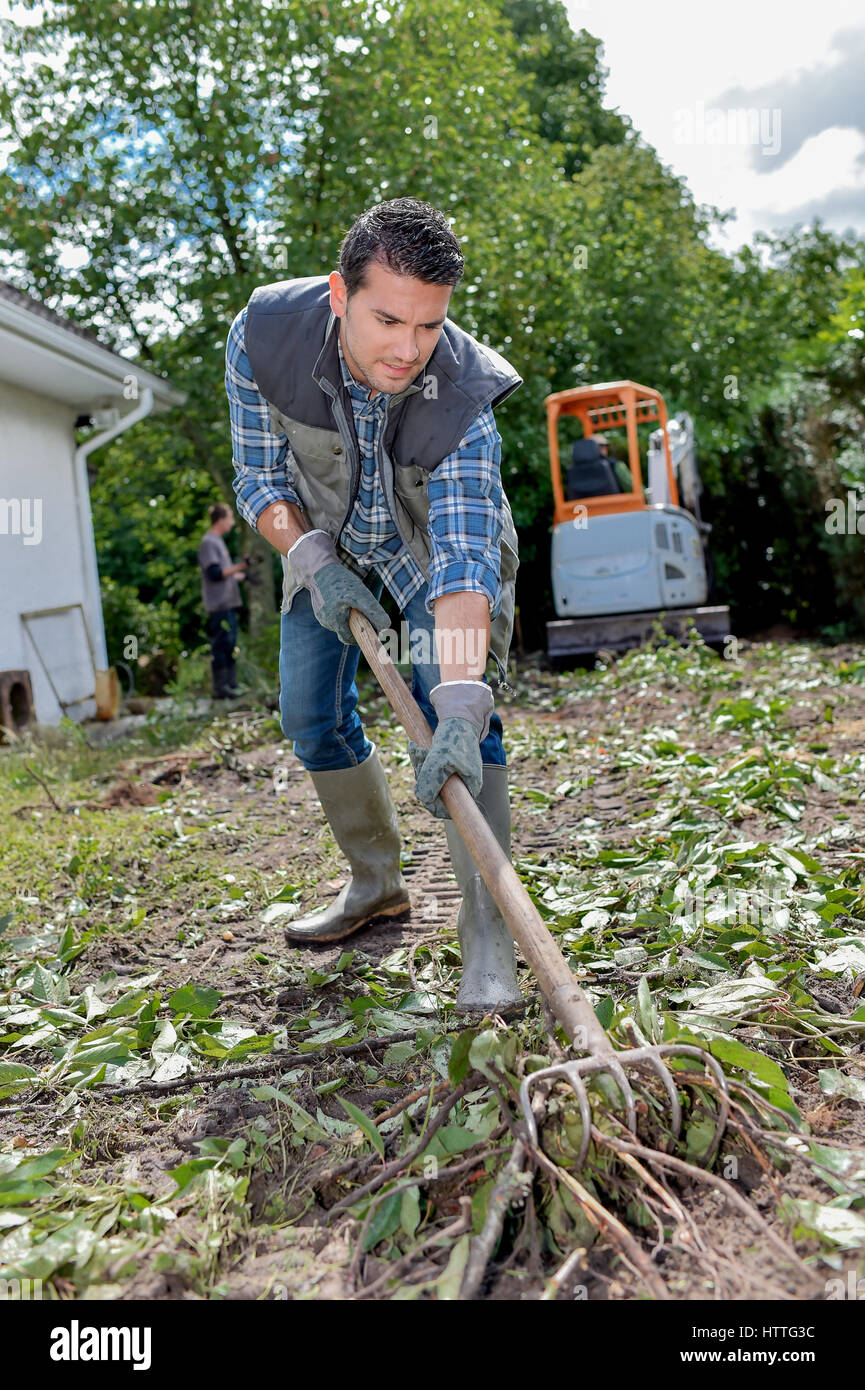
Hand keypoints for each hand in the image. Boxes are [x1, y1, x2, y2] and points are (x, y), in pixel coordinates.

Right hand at [288, 530, 388, 644]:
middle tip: (361, 608)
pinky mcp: (319, 608)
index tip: (371, 629)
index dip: (361, 635)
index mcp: (335, 621)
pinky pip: (334, 613)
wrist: (318, 568)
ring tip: (349, 598)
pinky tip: (340, 596)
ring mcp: (321, 615)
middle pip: (346, 629)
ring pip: (340, 621)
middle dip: (355, 621)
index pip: (350, 639)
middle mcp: (325, 621)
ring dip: (348, 613)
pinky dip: (341, 607)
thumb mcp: (361, 595)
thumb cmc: (340, 581)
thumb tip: (385, 628)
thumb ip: (374, 613)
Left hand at [410, 680, 493, 817]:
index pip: (446, 809)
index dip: (431, 804)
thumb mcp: (439, 760)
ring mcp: (453, 774)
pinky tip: (418, 747)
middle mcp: (463, 784)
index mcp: (469, 787)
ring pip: (428, 779)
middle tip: (421, 754)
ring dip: (420, 763)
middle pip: (434, 793)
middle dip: (422, 775)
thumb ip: (430, 781)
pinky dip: (421, 758)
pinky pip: (427, 769)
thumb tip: (422, 798)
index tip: (421, 791)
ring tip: (420, 748)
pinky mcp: (445, 765)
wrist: (458, 716)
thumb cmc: (453, 738)